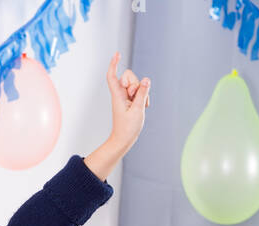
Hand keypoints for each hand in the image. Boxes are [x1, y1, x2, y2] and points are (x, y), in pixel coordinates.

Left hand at [83, 52, 150, 180]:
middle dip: (136, 84)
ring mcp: (126, 97)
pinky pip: (140, 92)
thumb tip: (146, 79)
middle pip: (129, 76)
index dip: (114, 64)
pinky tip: (142, 108)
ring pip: (137, 84)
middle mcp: (121, 93)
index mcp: (117, 95)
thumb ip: (142, 94)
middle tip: (135, 99)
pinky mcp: (131, 100)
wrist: (124, 140)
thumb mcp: (137, 110)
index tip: (117, 54)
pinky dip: (143, 98)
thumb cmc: (127, 128)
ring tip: (140, 106)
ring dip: (141, 93)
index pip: (112, 76)